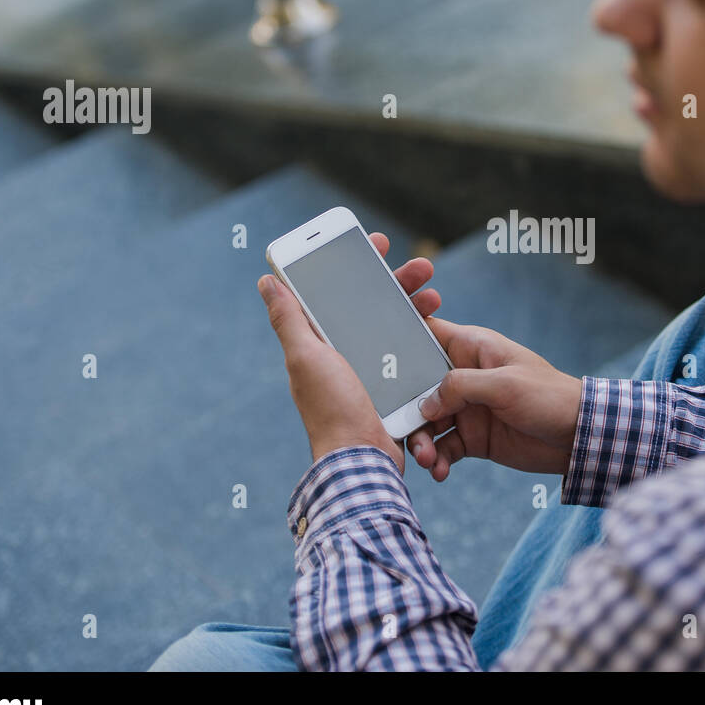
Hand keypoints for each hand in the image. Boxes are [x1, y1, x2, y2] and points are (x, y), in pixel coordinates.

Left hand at [259, 232, 443, 469]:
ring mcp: (371, 371)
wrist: (365, 461)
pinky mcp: (395, 388)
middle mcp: (344, 354)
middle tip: (423, 268)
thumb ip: (289, 321)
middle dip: (398, 283)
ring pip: (397, 326)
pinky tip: (439, 328)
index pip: (336, 293)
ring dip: (417, 308)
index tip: (376, 244)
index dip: (355, 266)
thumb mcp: (307, 359)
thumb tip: (266, 282)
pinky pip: (411, 355)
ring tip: (436, 298)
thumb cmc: (332, 410)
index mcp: (321, 344)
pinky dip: (425, 338)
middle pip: (374, 306)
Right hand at [406, 318, 582, 481]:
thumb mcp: (505, 385)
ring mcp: (466, 408)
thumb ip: (460, 387)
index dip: (400, 339)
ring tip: (427, 459)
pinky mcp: (472, 437)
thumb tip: (424, 404)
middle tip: (401, 430)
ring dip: (420, 441)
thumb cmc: (548, 397)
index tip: (376, 358)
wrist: (578, 437)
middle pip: (416, 387)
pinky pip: (443, 447)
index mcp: (470, 348)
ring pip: (426, 422)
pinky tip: (439, 471)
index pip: (426, 333)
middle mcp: (462, 376)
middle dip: (405, 408)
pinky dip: (437, 459)